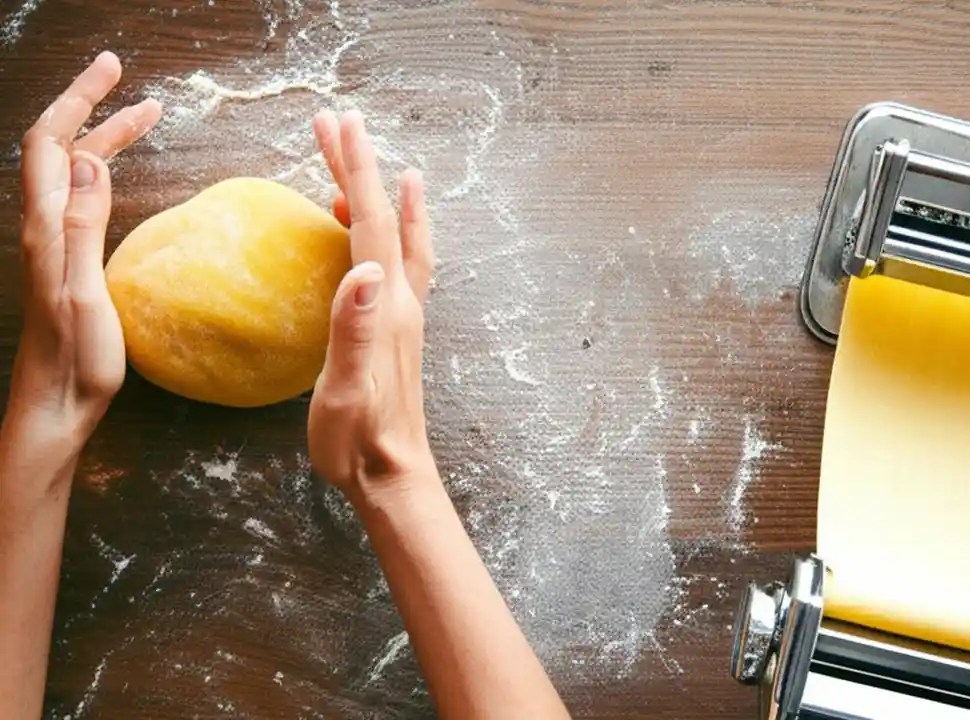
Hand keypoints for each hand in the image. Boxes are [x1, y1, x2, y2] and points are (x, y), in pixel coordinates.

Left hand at [9, 51, 161, 445]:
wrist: (56, 404)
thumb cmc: (76, 360)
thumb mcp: (82, 291)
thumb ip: (82, 224)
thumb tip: (86, 159)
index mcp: (46, 228)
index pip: (51, 143)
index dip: (79, 100)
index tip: (113, 69)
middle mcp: (44, 227)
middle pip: (58, 148)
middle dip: (92, 108)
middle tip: (130, 83)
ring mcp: (54, 243)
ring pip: (72, 171)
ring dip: (101, 137)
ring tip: (144, 117)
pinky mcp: (66, 259)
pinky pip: (81, 197)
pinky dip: (102, 169)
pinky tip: (117, 172)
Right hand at [307, 110, 434, 499]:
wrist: (393, 477)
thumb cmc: (361, 440)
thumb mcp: (347, 388)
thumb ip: (355, 330)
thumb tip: (367, 270)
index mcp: (387, 309)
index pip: (373, 224)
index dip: (356, 171)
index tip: (341, 123)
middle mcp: (402, 303)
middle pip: (386, 219)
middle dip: (361, 168)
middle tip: (338, 122)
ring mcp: (402, 316)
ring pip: (398, 239)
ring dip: (380, 196)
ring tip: (364, 164)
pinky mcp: (395, 331)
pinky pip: (399, 266)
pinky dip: (391, 235)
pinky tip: (374, 240)